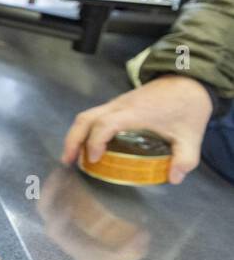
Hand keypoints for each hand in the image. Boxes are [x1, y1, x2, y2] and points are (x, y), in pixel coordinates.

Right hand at [61, 75, 213, 184]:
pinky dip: (84, 131)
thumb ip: (185, 159)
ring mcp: (116, 104)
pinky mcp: (117, 104)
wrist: (188, 81)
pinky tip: (88, 145)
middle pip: (85, 119)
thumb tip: (173, 179)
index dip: (95, 141)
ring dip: (75, 135)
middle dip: (72, 140)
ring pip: (86, 116)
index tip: (94, 159)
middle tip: (68, 161)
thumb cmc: (187, 106)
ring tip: (72, 156)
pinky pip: (93, 116)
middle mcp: (120, 106)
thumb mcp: (192, 136)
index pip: (104, 124)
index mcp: (135, 113)